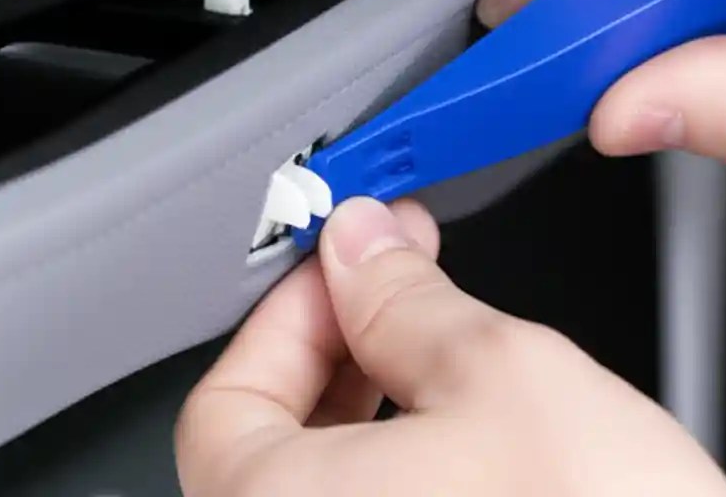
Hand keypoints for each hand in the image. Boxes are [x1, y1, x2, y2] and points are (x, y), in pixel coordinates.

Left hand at [176, 197, 725, 495]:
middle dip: (341, 347)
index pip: (224, 398)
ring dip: (378, 403)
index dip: (295, 311)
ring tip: (447, 348)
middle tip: (396, 284)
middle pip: (272, 446)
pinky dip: (408, 469)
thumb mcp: (501, 373)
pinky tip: (466, 432)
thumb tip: (362, 251)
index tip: (349, 264)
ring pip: (334, 486)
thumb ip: (406, 298)